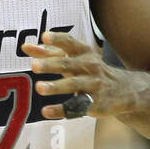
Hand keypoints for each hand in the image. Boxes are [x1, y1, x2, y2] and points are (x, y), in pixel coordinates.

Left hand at [21, 31, 138, 119]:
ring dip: (56, 86)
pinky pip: (76, 107)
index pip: (70, 43)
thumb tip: (25, 46)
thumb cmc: (91, 71)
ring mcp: (93, 85)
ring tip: (39, 87)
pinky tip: (46, 111)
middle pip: (68, 64)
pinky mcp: (95, 104)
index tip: (45, 37)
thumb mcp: (75, 59)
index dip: (58, 39)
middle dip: (51, 64)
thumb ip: (49, 53)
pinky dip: (61, 110)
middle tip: (33, 66)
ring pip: (73, 85)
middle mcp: (89, 66)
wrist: (124, 90)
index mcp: (84, 52)